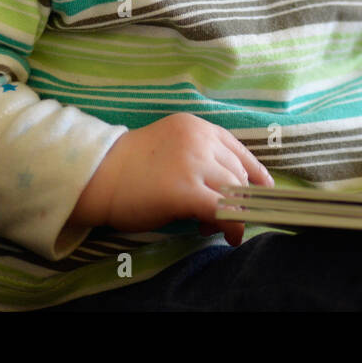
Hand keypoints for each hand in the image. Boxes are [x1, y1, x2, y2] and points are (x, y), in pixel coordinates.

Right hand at [83, 113, 273, 246]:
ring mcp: (194, 164)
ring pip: (234, 192)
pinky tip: (227, 235)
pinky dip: (231, 225)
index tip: (263, 189)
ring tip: (218, 228)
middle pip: (238, 173)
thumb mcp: (171, 146)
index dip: (255, 172)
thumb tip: (227, 191)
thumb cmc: (129, 166)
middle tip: (226, 218)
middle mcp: (200, 140)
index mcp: (197, 127)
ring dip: (235, 214)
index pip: (238, 149)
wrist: (98, 175)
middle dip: (240, 199)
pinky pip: (223, 210)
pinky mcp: (186, 191)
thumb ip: (199, 157)